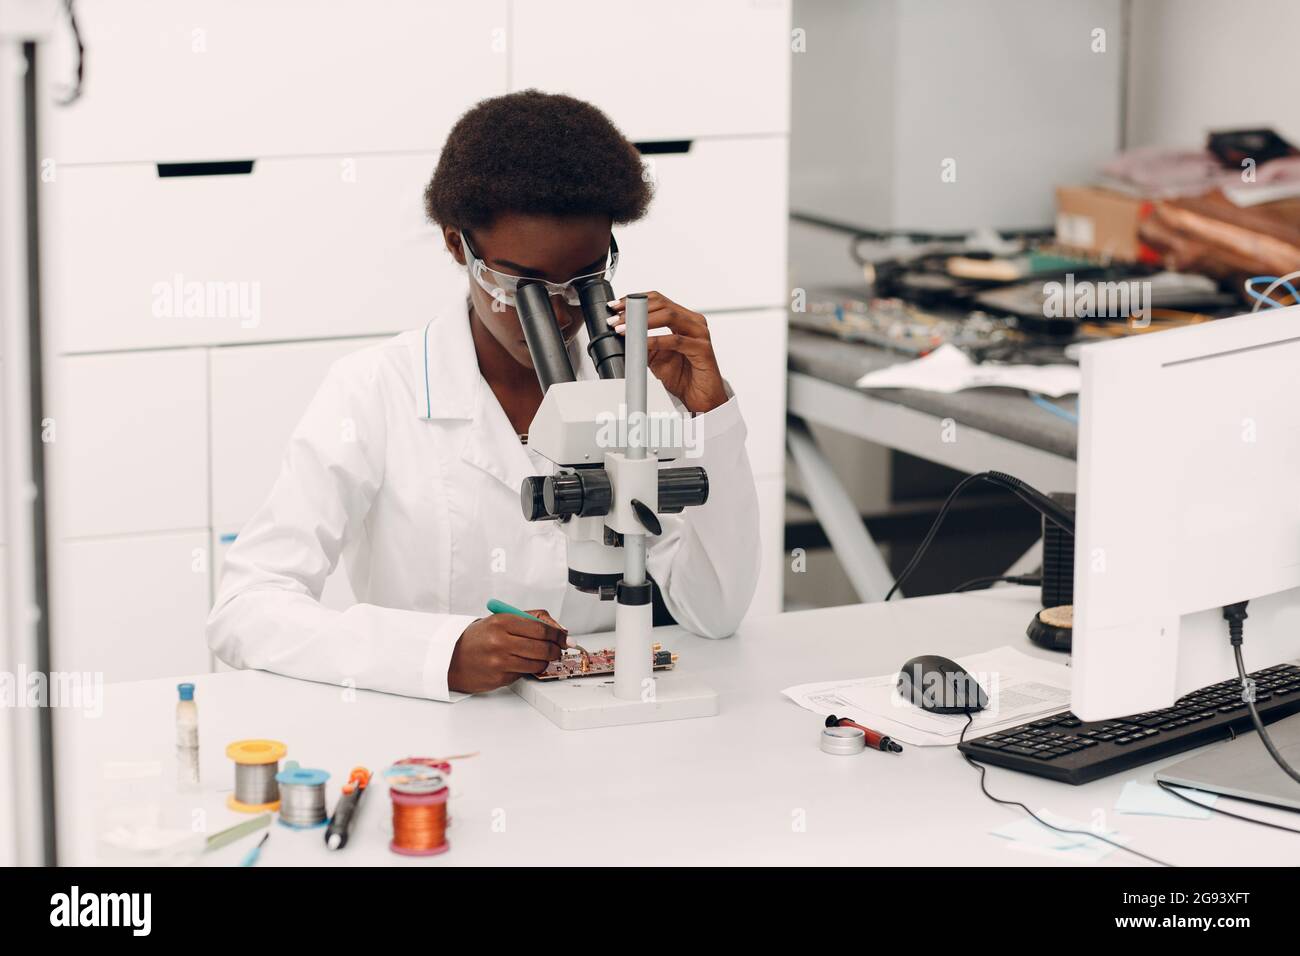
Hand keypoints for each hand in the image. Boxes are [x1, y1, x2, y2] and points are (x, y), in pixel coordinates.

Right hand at [447, 610, 567, 693]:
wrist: (451, 657)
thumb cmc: (479, 638)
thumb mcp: (501, 619)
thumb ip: (530, 619)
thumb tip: (559, 630)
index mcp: (502, 622)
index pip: (541, 629)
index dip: (558, 634)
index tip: (564, 637)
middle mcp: (500, 641)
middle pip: (543, 647)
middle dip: (555, 649)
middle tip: (557, 649)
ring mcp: (500, 662)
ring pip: (537, 663)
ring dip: (544, 661)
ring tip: (539, 656)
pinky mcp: (499, 678)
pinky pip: (524, 673)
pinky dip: (527, 669)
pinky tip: (519, 663)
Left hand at [607, 292, 727, 413]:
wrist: (700, 397)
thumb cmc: (683, 376)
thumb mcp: (655, 357)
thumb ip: (641, 342)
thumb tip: (621, 332)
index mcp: (684, 319)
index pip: (658, 300)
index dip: (635, 299)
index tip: (615, 307)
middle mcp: (693, 323)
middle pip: (662, 304)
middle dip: (635, 309)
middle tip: (616, 320)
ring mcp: (700, 334)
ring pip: (669, 316)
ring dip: (642, 322)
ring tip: (624, 329)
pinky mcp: (703, 349)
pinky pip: (675, 340)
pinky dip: (655, 340)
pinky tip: (642, 343)